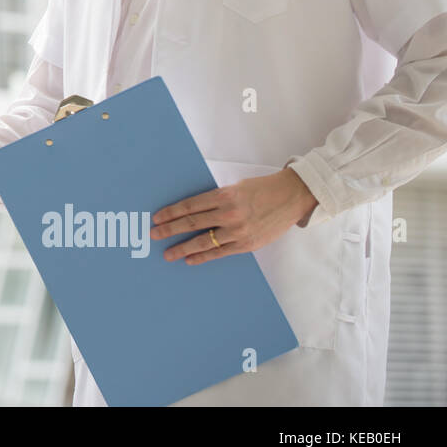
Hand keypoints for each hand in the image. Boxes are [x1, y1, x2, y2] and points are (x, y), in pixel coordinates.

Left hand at [150, 167, 319, 264]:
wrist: (292, 197)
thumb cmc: (262, 189)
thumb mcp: (236, 187)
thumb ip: (216, 199)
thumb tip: (192, 210)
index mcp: (224, 195)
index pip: (190, 206)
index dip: (171, 212)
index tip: (156, 218)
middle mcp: (229, 213)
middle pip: (191, 223)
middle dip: (170, 230)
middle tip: (154, 235)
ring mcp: (238, 231)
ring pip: (203, 241)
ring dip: (182, 247)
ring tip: (168, 253)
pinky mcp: (247, 244)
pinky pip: (219, 253)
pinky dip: (202, 256)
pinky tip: (189, 259)